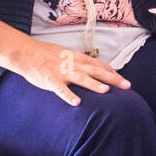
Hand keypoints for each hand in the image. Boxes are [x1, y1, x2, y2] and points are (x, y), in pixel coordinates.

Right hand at [12, 38, 129, 106]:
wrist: (27, 53)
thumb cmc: (48, 55)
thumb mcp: (69, 55)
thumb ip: (83, 62)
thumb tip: (97, 68)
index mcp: (79, 58)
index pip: (100, 65)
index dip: (113, 72)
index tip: (124, 80)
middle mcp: (74, 64)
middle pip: (97, 71)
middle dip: (113, 78)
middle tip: (128, 86)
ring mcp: (62, 72)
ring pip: (81, 78)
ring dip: (94, 84)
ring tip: (106, 91)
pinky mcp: (50, 80)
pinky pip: (61, 90)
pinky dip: (69, 96)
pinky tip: (77, 103)